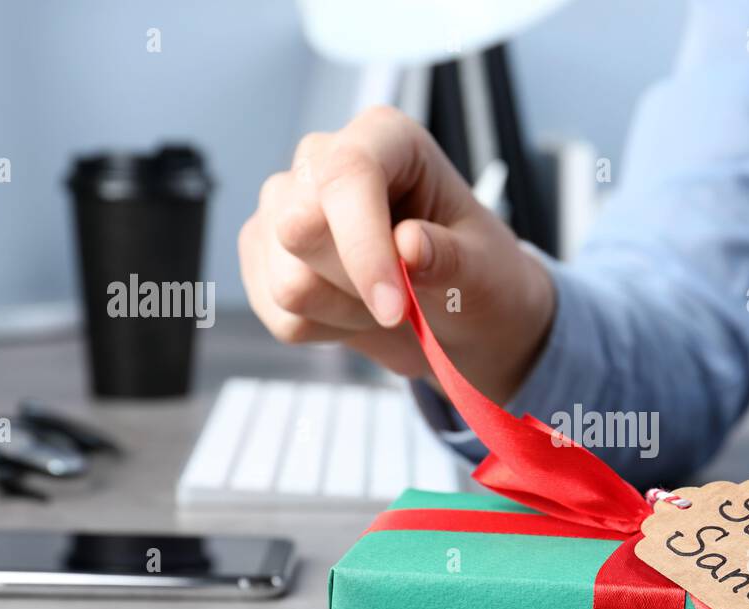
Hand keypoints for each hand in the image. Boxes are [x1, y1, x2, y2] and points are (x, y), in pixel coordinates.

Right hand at [238, 106, 555, 403]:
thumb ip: (451, 257)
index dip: (363, 244)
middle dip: (356, 284)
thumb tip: (409, 245)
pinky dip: (326, 330)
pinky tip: (356, 311)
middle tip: (407, 298)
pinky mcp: (263, 256)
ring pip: (288, 283)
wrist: (455, 316)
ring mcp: (283, 208)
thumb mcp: (484, 270)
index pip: (348, 173)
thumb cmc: (475, 277)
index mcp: (385, 139)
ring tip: (385, 301)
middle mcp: (321, 162)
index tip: (394, 307)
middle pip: (299, 229)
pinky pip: (280, 315)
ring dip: (347, 312)